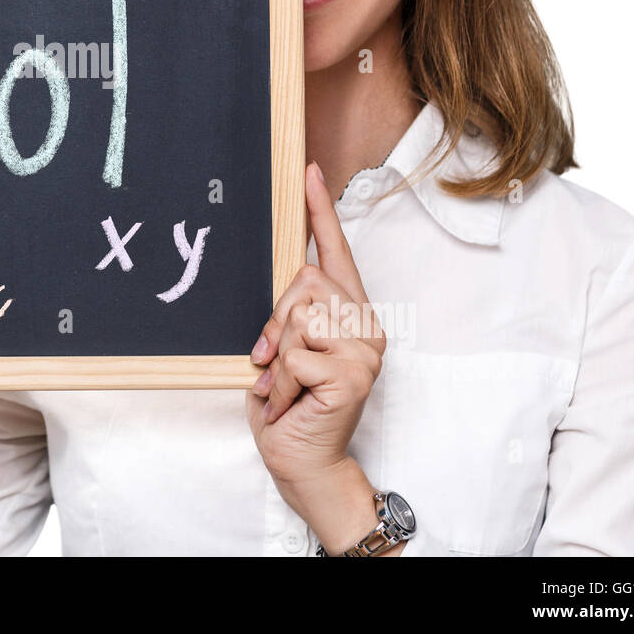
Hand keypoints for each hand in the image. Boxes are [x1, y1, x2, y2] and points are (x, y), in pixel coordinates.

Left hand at [245, 161, 389, 552]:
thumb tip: (281, 286)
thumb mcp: (284, 349)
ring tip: (283, 386)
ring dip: (275, 357)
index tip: (310, 172)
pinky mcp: (353, 374)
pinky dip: (278, 381)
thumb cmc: (289, 404)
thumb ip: (290, 314)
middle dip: (275, 320)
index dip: (321, 211)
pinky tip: (290, 401)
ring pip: (298, 316)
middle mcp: (365, 325)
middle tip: (269, 361)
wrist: (301, 461)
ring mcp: (364, 349)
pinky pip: (295, 354)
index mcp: (348, 313)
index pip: (335, 252)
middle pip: (304, 281)